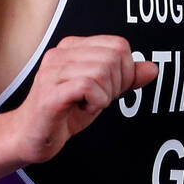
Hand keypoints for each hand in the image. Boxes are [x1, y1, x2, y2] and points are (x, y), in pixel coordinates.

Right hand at [8, 35, 157, 164]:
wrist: (31, 138)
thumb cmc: (65, 113)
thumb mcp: (102, 93)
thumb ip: (126, 79)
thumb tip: (152, 68)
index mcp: (72, 47)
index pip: (119, 45)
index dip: (126, 71)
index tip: (110, 89)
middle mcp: (60, 54)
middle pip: (114, 57)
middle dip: (117, 84)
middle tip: (100, 99)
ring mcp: (52, 72)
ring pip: (102, 71)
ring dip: (105, 96)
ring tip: (88, 104)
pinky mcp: (51, 94)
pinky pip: (88, 86)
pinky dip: (96, 102)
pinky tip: (84, 109)